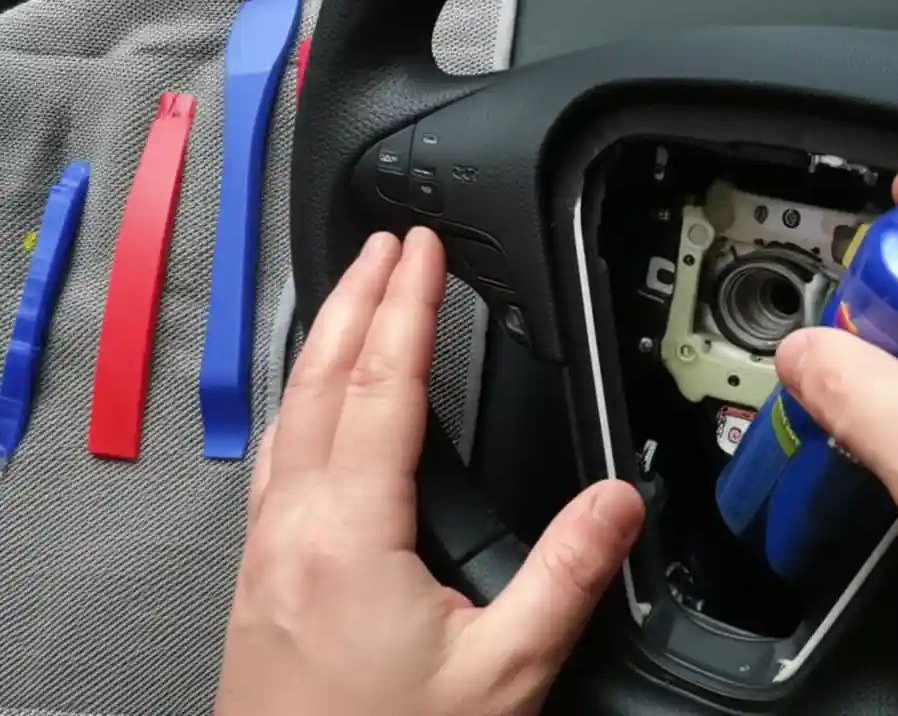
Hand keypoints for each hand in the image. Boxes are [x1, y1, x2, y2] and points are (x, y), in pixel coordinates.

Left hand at [215, 228, 644, 715]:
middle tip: (385, 244)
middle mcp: (293, 527)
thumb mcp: (504, 672)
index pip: (381, 385)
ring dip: (322, 341)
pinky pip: (276, 456)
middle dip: (356, 299)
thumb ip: (567, 576)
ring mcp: (266, 549)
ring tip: (350, 298)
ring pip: (288, 412)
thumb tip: (620, 502)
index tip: (421, 250)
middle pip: (320, 379)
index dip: (405, 307)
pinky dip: (300, 401)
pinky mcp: (260, 575)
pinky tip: (311, 409)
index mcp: (350, 533)